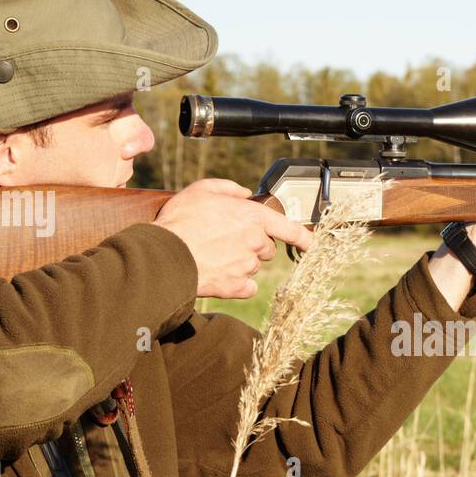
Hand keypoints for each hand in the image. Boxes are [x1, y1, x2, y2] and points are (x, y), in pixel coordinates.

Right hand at [155, 178, 311, 297]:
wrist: (164, 254)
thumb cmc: (181, 220)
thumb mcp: (202, 189)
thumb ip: (228, 188)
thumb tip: (244, 193)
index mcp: (253, 217)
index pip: (290, 228)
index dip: (304, 237)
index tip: (311, 243)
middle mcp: (256, 242)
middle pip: (267, 248)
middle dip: (253, 245)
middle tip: (226, 240)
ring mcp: (248, 267)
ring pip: (253, 266)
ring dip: (241, 262)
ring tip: (214, 255)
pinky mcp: (236, 287)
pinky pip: (246, 287)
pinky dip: (236, 283)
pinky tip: (219, 274)